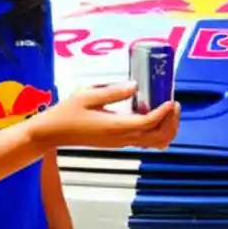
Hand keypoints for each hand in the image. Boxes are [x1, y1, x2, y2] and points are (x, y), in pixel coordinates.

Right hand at [26, 83, 179, 149]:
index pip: (148, 122)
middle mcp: (122, 138)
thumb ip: (113, 91)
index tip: (171, 100)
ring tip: (168, 109)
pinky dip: (156, 130)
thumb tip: (135, 85)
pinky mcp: (118, 142)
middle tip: (174, 104)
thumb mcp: (87, 95)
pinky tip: (153, 113)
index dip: (164, 112)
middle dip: (171, 123)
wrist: (53, 133)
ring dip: (166, 128)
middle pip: (158, 138)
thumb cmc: (67, 113)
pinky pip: (145, 140)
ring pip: (154, 142)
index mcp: (116, 127)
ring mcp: (121, 143)